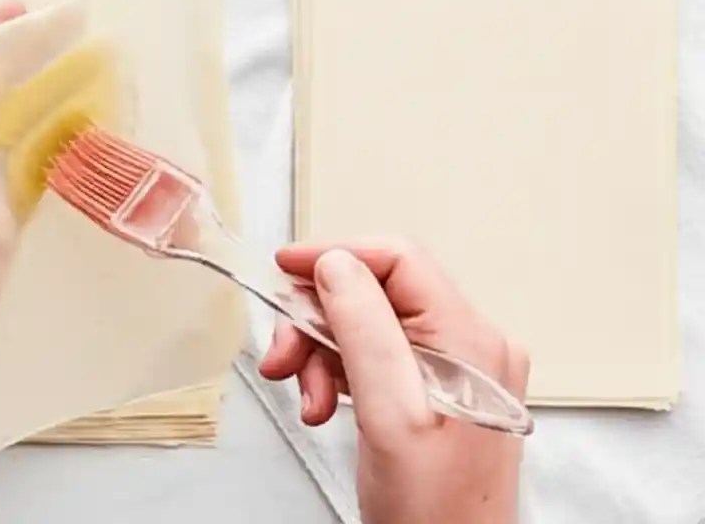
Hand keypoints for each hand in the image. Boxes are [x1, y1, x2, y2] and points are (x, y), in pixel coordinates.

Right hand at [259, 242, 528, 523]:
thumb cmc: (436, 512)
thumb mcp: (389, 414)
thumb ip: (363, 330)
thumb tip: (336, 264)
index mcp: (470, 339)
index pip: (398, 260)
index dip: (336, 255)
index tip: (287, 266)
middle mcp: (469, 345)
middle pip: (375, 294)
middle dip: (318, 320)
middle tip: (283, 355)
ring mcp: (452, 369)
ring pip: (366, 326)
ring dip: (321, 354)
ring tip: (304, 396)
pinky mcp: (432, 392)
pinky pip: (373, 359)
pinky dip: (336, 375)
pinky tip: (322, 405)